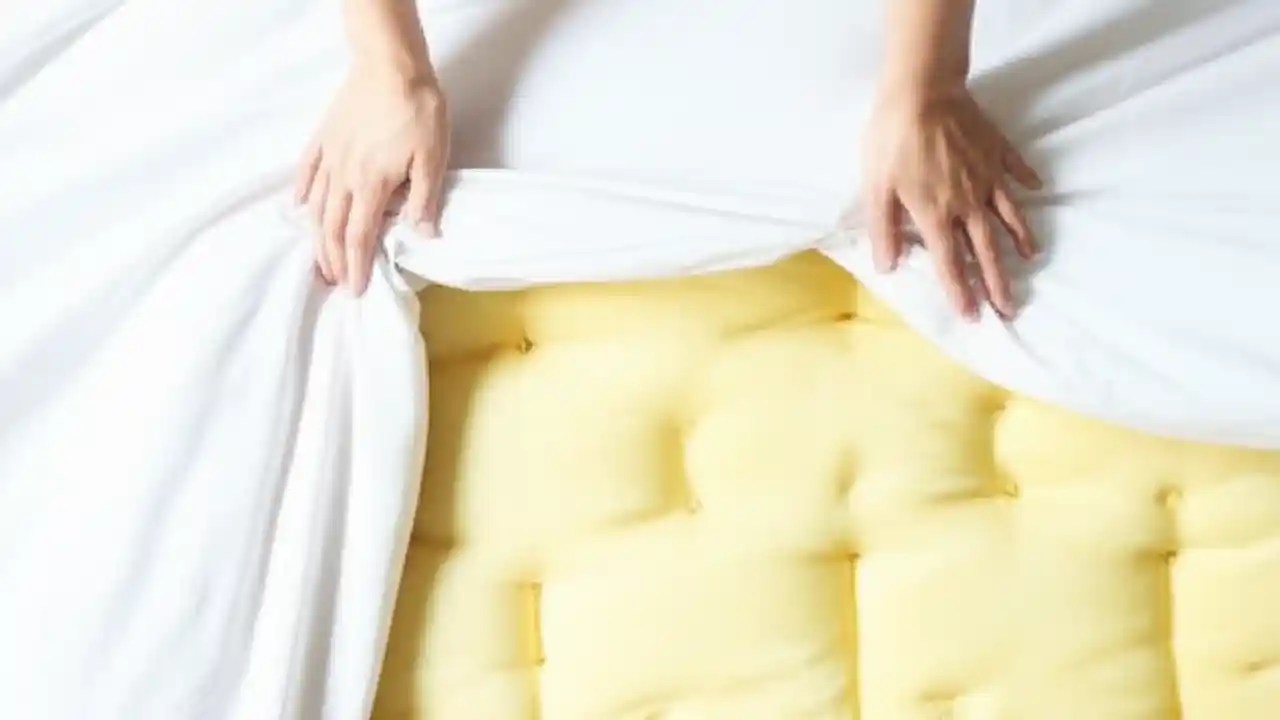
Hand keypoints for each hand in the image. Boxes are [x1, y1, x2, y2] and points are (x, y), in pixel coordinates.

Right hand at [295, 67, 449, 294]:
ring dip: (316, 237)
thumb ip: (425, 199)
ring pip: (317, 206)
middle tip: (333, 283)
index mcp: (371, 185)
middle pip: (332, 228)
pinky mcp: (324, 136)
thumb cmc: (418, 110)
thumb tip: (422, 235)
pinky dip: (302, 192)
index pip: (358, 237)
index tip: (353, 290)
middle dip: (332, 260)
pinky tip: (298, 207)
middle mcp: (344, 175)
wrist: (391, 65)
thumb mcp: (433, 157)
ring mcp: (331, 155)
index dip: (355, 266)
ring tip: (318, 259)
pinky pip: (307, 169)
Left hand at [857, 86, 1040, 319]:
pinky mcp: (995, 150)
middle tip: (1010, 308)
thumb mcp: (875, 188)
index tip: (973, 316)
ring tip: (1030, 260)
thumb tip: (889, 266)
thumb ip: (884, 229)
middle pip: (986, 250)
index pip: (951, 263)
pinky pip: (1016, 170)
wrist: (922, 92)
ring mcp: (986, 176)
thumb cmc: (891, 140)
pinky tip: (1036, 191)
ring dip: (1019, 240)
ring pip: (1008, 216)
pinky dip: (1026, 181)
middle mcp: (967, 202)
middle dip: (998, 282)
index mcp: (936, 214)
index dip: (961, 292)